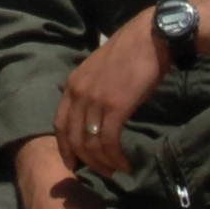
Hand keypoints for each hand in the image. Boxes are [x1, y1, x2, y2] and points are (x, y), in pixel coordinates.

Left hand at [52, 14, 170, 176]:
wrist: (150, 36)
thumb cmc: (131, 52)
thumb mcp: (100, 71)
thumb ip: (93, 91)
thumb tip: (95, 116)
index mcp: (73, 84)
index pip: (59, 124)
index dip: (64, 147)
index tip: (73, 163)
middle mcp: (79, 93)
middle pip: (73, 138)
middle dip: (87, 161)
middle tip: (103, 172)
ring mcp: (95, 100)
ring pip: (90, 143)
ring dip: (103, 163)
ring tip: (117, 170)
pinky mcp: (115, 106)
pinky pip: (109, 141)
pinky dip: (115, 157)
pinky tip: (125, 163)